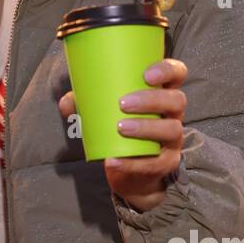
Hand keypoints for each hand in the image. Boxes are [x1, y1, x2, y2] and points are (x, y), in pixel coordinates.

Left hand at [58, 57, 187, 212]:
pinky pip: (155, 162)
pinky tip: (112, 160)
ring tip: (120, 127)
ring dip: (146, 127)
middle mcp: (173, 113)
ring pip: (172, 129)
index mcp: (162, 92)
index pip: (177, 73)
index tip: (146, 74)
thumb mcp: (102, 112)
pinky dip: (132, 162)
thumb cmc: (118, 129)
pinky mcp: (166, 162)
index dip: (167, 70)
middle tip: (122, 103)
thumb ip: (84, 104)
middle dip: (151, 99)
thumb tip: (66, 102)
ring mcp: (173, 139)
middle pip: (177, 100)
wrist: (130, 172)